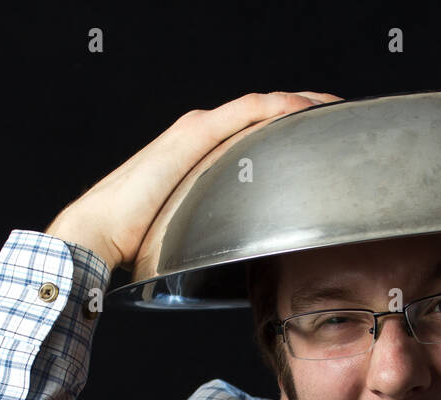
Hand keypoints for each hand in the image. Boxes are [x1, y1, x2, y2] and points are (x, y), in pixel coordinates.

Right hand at [47, 91, 341, 271]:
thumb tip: (239, 254)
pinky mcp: (198, 134)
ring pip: (263, 105)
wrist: (99, 230)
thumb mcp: (189, 231)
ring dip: (302, 103)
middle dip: (306, 111)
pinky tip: (306, 109)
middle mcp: (203, 134)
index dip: (290, 128)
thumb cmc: (135, 239)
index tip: (322, 139)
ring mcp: (200, 130)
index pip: (254, 131)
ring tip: (335, 107)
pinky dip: (281, 107)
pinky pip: (249, 112)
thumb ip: (214, 228)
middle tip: (341, 117)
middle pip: (265, 113)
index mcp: (201, 154)